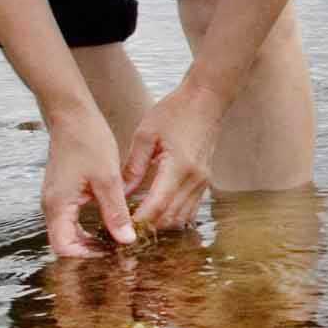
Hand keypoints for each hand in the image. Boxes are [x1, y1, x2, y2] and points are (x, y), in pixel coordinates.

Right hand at [42, 108, 134, 256]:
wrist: (72, 116)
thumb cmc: (88, 142)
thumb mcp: (108, 179)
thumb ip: (116, 212)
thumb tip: (126, 241)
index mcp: (58, 206)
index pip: (64, 249)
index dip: (86, 259)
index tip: (112, 259)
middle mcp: (51, 207)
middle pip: (65, 245)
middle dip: (89, 255)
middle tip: (119, 257)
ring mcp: (55, 201)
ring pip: (69, 234)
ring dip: (90, 243)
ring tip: (117, 246)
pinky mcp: (62, 195)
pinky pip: (72, 221)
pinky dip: (88, 230)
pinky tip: (111, 228)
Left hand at [123, 80, 226, 230]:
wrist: (207, 99)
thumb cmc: (176, 111)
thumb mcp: (146, 135)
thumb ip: (133, 166)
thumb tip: (121, 192)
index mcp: (178, 167)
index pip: (157, 205)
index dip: (139, 220)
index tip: (121, 227)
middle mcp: (194, 179)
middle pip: (170, 217)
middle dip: (148, 227)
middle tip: (126, 229)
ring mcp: (203, 182)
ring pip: (182, 218)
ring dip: (162, 225)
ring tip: (140, 224)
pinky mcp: (205, 181)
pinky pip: (191, 209)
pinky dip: (174, 216)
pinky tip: (159, 215)